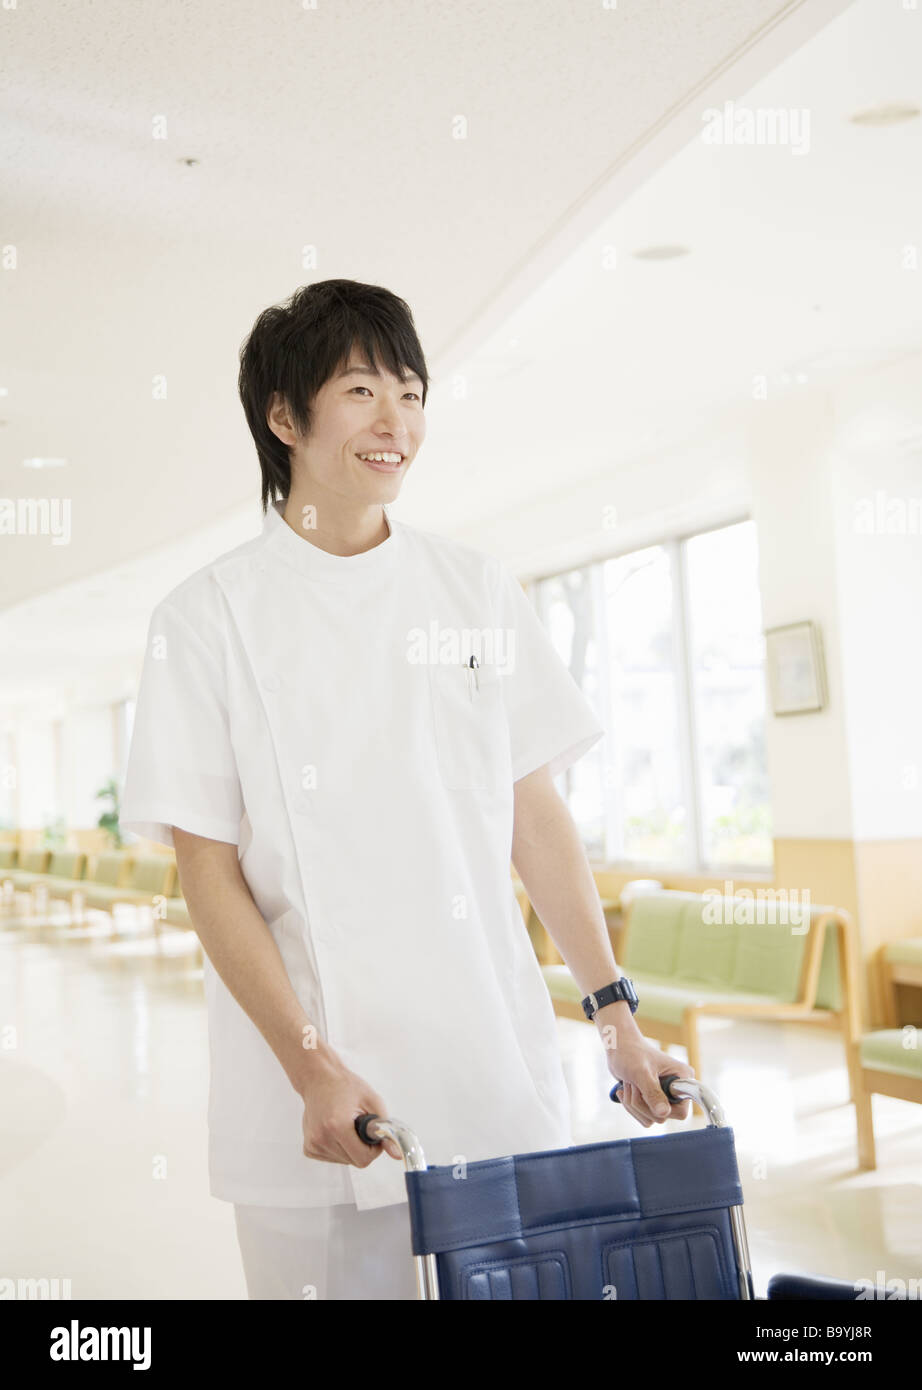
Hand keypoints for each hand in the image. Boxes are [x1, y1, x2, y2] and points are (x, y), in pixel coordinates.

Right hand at [300, 1046, 402, 1165]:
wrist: (318, 1079)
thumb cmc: (345, 1086)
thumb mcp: (372, 1101)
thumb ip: (385, 1129)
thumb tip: (398, 1154)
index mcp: (337, 1126)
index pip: (363, 1158)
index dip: (374, 1149)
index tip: (373, 1134)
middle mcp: (321, 1138)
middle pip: (354, 1161)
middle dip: (363, 1148)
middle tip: (360, 1126)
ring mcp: (313, 1144)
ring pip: (344, 1161)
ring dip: (350, 1148)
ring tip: (345, 1124)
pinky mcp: (309, 1148)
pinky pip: (333, 1158)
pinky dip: (339, 1148)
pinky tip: (335, 1130)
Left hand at [603, 1036, 695, 1126]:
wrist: (618, 1047)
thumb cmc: (631, 1053)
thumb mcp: (641, 1073)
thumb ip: (653, 1093)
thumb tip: (663, 1114)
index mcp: (682, 1079)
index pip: (681, 1110)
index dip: (663, 1108)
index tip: (647, 1092)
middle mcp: (676, 1090)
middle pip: (662, 1116)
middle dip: (641, 1103)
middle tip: (633, 1085)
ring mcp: (663, 1097)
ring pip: (651, 1118)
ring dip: (634, 1105)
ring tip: (629, 1085)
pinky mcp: (652, 1101)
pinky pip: (643, 1117)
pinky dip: (631, 1107)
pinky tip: (625, 1091)